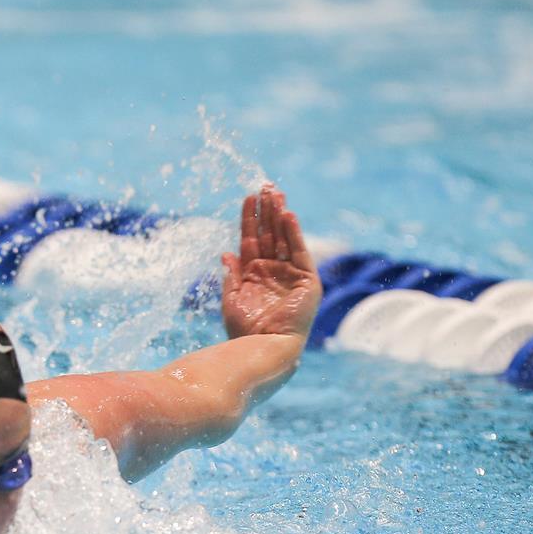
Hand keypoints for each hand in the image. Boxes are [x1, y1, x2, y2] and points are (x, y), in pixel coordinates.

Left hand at [221, 185, 322, 339]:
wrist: (264, 347)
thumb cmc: (245, 330)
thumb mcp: (232, 299)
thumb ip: (232, 275)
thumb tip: (225, 253)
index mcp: (254, 274)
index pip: (251, 239)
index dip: (250, 219)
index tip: (249, 197)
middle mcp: (273, 271)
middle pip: (269, 234)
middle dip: (267, 211)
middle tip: (266, 186)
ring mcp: (290, 274)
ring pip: (284, 238)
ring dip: (280, 216)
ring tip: (276, 193)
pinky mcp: (306, 281)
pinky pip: (299, 252)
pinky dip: (294, 234)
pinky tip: (288, 215)